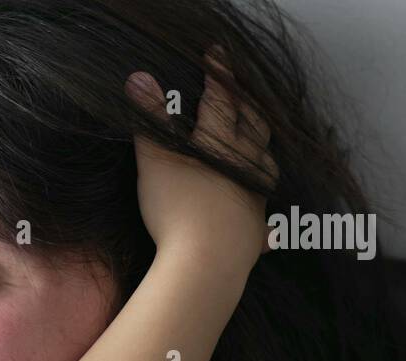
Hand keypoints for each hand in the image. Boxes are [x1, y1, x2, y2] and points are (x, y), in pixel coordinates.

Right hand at [125, 50, 277, 273]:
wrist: (209, 260)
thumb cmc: (179, 208)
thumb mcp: (155, 160)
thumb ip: (149, 120)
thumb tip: (138, 78)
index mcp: (220, 142)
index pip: (220, 99)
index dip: (217, 75)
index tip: (217, 54)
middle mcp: (245, 163)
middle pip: (252, 126)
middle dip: (247, 105)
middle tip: (243, 92)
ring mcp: (255, 196)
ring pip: (265, 165)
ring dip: (262, 150)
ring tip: (258, 145)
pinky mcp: (256, 229)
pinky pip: (266, 216)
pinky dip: (264, 211)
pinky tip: (267, 221)